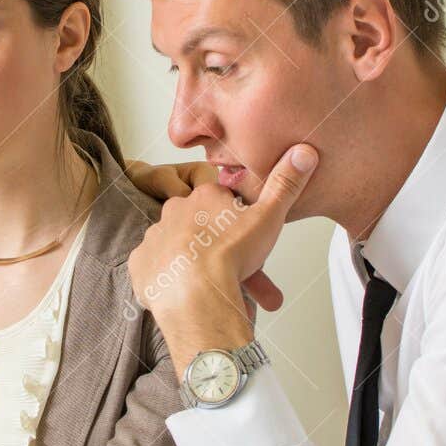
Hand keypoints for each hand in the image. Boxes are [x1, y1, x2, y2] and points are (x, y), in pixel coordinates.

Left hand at [126, 157, 283, 311]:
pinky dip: (167, 278)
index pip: (220, 201)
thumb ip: (285, 184)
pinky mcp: (141, 264)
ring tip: (212, 287)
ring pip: (175, 247)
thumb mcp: (270, 216)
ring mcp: (154, 237)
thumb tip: (304, 151)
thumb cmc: (231, 255)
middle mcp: (174, 211)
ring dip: (190, 261)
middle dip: (215, 245)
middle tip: (234, 271)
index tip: (246, 239)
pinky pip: (154, 268)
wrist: (197, 294)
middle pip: (198, 226)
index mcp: (203, 197)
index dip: (235, 220)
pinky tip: (183, 292)